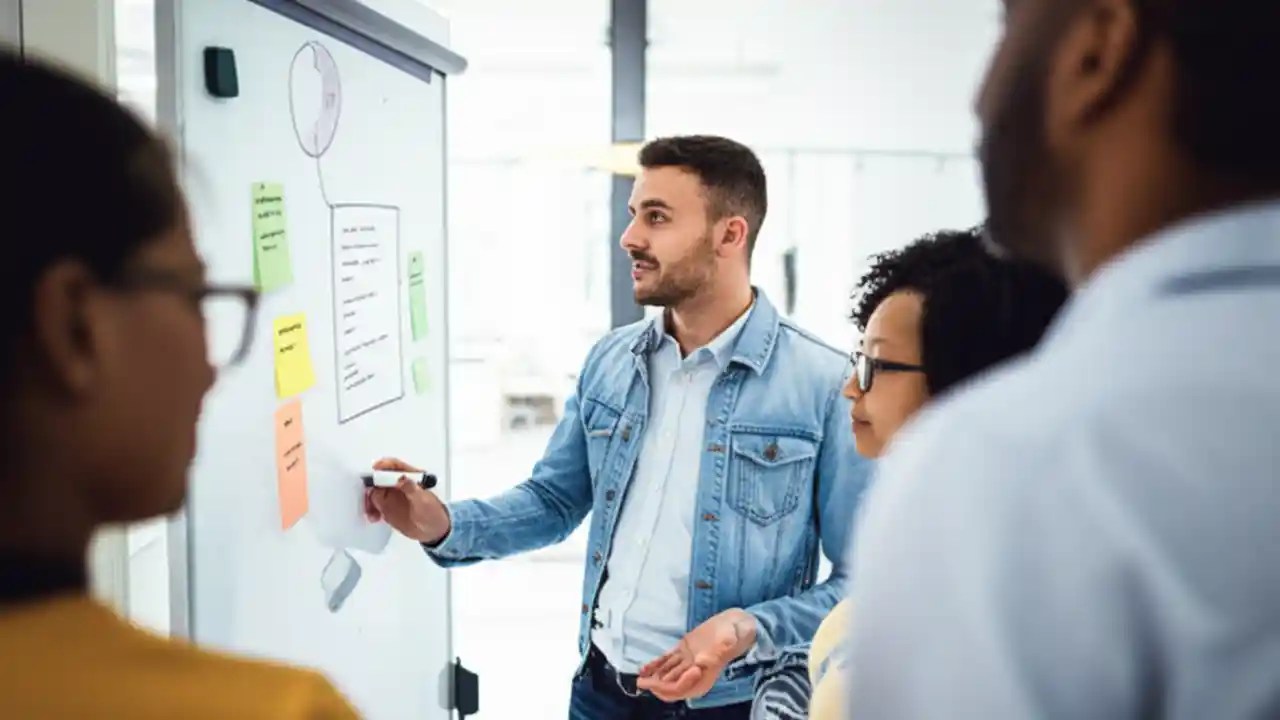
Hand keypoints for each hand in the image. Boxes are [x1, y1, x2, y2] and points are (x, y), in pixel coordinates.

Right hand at [363, 457, 449, 544]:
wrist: (432, 531)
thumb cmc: (433, 513)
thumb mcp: (423, 501)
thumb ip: (412, 489)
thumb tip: (402, 478)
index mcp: (410, 477)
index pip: (395, 466)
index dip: (384, 465)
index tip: (376, 469)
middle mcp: (399, 484)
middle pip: (379, 478)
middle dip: (371, 484)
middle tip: (369, 493)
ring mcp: (392, 496)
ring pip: (374, 492)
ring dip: (369, 499)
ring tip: (372, 510)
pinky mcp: (387, 507)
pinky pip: (374, 505)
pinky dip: (371, 509)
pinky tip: (374, 516)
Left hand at [636, 608, 757, 701]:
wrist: (739, 622)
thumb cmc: (739, 632)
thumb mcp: (732, 639)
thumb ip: (721, 650)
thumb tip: (703, 661)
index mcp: (707, 674)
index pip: (686, 687)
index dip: (675, 684)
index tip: (663, 678)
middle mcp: (696, 672)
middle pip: (673, 685)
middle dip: (657, 686)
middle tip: (643, 683)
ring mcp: (689, 661)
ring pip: (667, 674)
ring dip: (653, 678)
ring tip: (640, 678)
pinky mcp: (684, 650)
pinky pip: (667, 660)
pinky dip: (655, 665)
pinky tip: (644, 667)